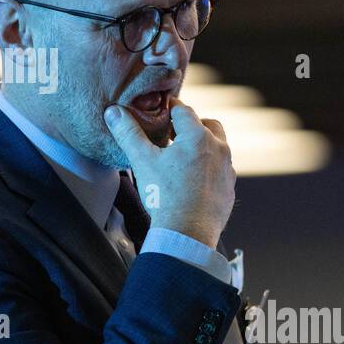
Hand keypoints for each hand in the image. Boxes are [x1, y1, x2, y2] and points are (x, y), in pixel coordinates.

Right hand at [103, 97, 235, 246]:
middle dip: (191, 125)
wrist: (187, 234)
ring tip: (181, 158)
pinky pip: (221, 170)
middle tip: (172, 134)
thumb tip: (113, 112)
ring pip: (217, 147)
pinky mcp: (230, 188)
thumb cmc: (165, 195)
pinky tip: (192, 180)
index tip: (158, 112)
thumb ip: (128, 133)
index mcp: (198, 136)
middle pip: (207, 124)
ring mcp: (228, 169)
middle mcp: (219, 148)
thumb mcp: (142, 161)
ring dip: (202, 147)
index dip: (168, 109)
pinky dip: (209, 168)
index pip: (183, 110)